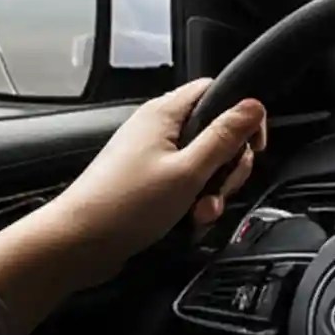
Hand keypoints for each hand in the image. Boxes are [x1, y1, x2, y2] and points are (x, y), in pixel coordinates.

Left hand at [56, 77, 266, 269]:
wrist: (79, 243)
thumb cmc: (125, 205)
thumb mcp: (188, 171)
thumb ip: (224, 137)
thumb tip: (253, 107)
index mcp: (164, 114)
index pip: (214, 91)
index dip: (242, 115)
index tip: (254, 146)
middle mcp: (155, 130)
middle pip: (214, 134)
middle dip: (227, 166)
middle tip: (221, 187)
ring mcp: (150, 158)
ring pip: (201, 167)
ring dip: (210, 192)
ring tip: (200, 213)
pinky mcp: (146, 184)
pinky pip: (183, 188)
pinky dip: (192, 204)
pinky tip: (188, 223)